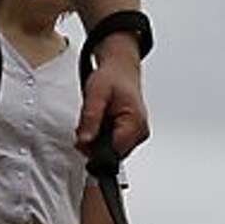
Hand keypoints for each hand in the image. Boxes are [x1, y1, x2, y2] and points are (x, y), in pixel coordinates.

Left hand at [77, 40, 148, 159]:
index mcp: (135, 122)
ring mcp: (138, 135)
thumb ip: (90, 118)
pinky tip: (102, 123)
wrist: (120, 69)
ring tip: (97, 119)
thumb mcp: (96, 94)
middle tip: (88, 124)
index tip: (84, 135)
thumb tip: (85, 141)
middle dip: (95, 143)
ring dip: (99, 140)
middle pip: (113, 154)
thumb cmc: (112, 77)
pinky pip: (114, 145)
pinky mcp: (132, 136)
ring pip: (112, 151)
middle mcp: (140, 132)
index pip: (114, 152)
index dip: (94, 147)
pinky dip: (104, 137)